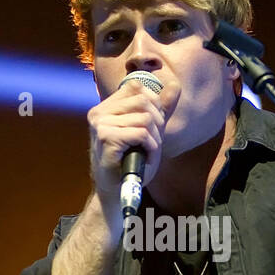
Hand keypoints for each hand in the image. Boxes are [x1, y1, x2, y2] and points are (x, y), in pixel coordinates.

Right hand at [86, 77, 181, 211]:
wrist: (116, 190)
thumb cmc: (132, 161)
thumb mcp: (149, 131)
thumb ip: (161, 108)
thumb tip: (175, 84)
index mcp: (106, 107)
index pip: (136, 87)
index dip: (153, 104)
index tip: (151, 126)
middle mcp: (99, 113)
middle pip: (143, 101)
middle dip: (156, 122)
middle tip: (151, 141)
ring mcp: (100, 125)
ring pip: (144, 118)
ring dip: (154, 137)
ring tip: (147, 150)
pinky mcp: (106, 138)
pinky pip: (141, 133)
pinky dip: (150, 146)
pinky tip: (145, 156)